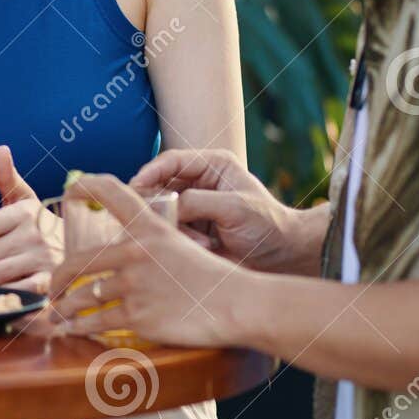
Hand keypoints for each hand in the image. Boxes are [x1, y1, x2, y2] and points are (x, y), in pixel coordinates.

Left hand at [50, 175, 251, 347]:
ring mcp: (135, 283)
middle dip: (57, 279)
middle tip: (53, 289)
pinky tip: (72, 330)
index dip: (85, 186)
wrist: (236, 304)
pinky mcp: (138, 315)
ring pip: (82, 297)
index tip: (70, 192)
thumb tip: (118, 252)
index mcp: (150, 226)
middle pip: (76, 261)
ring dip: (63, 310)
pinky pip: (97, 322)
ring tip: (56, 316)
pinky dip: (79, 328)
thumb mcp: (180, 243)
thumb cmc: (211, 277)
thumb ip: (148, 243)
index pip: (111, 192)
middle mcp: (136, 250)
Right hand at [132, 149, 299, 271]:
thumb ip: (197, 202)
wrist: (283, 257)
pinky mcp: (190, 230)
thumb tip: (164, 206)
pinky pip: (169, 231)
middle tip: (166, 223)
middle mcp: (198, 183)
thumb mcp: (235, 208)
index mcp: (212, 165)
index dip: (150, 172)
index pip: (171, 161)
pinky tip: (204, 248)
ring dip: (175, 227)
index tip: (135, 187)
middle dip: (160, 205)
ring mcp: (192, 207)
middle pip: (159, 186)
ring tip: (202, 242)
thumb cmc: (268, 226)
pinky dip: (180, 240)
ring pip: (161, 211)